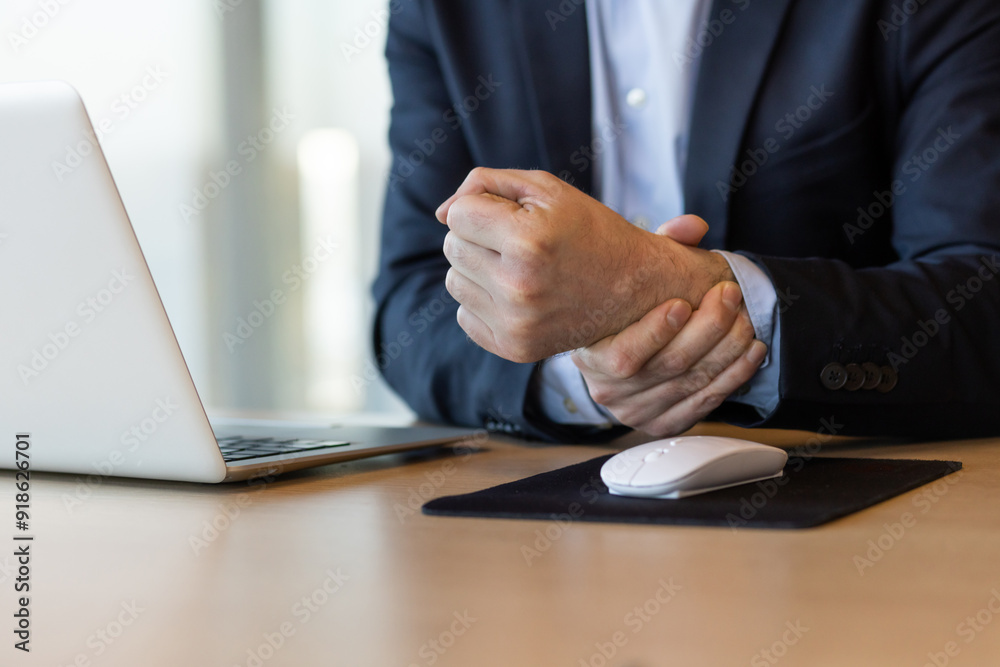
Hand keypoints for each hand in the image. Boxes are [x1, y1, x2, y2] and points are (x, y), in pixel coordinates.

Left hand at [435, 168, 734, 362]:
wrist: (634, 289)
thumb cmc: (587, 230)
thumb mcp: (546, 189)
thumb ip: (485, 185)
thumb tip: (441, 215)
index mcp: (528, 242)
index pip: (459, 216)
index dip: (483, 209)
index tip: (513, 216)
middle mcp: (518, 287)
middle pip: (452, 248)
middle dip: (478, 237)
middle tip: (520, 242)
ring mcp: (516, 324)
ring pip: (454, 282)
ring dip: (477, 270)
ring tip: (519, 268)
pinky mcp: (514, 348)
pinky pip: (465, 315)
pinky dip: (484, 302)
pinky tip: (519, 296)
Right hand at [572, 217, 766, 436]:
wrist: (613, 354)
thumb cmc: (623, 311)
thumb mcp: (630, 276)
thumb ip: (659, 245)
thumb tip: (692, 227)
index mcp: (592, 355)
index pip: (625, 355)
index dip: (657, 331)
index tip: (683, 303)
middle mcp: (610, 390)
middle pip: (670, 365)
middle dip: (709, 328)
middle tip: (729, 297)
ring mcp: (636, 412)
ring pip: (693, 383)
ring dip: (729, 351)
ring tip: (746, 320)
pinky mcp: (662, 424)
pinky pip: (705, 403)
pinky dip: (734, 376)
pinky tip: (751, 353)